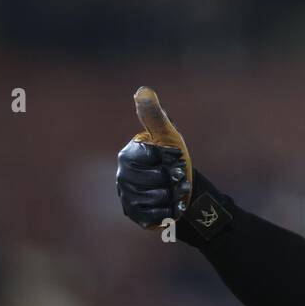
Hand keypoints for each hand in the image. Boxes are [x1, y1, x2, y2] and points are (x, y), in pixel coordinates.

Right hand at [116, 87, 193, 228]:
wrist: (182, 190)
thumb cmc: (174, 159)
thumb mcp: (168, 135)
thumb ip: (155, 115)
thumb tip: (143, 90)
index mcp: (128, 154)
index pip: (153, 156)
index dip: (171, 158)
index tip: (177, 157)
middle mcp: (122, 175)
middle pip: (156, 179)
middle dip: (175, 178)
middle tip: (180, 177)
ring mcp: (126, 196)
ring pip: (156, 198)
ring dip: (175, 194)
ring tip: (177, 191)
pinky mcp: (134, 215)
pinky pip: (154, 215)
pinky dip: (170, 210)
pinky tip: (173, 205)